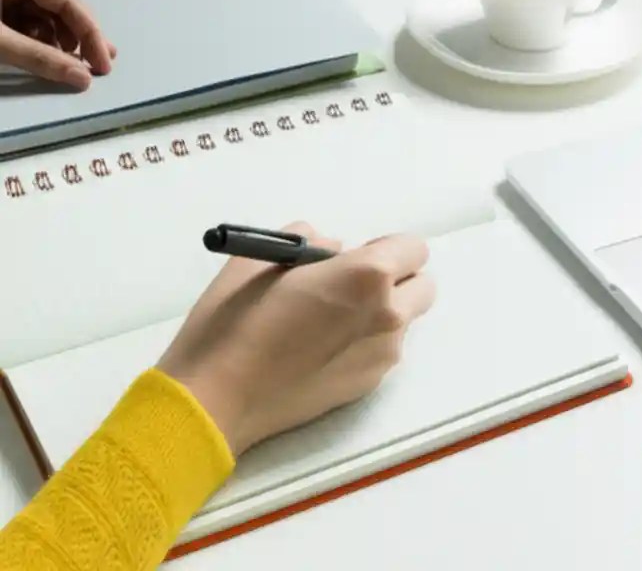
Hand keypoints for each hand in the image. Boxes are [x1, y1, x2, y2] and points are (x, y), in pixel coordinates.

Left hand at [0, 0, 115, 90]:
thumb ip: (37, 58)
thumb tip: (81, 78)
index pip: (67, 1)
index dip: (89, 34)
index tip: (102, 65)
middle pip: (58, 6)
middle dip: (78, 37)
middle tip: (98, 65)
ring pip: (43, 15)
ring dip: (57, 42)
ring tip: (69, 64)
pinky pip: (25, 20)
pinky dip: (36, 40)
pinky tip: (44, 55)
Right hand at [158, 223, 436, 454]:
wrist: (217, 401)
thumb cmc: (234, 323)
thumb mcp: (264, 259)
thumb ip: (311, 244)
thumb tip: (334, 250)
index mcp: (368, 277)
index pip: (414, 249)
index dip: (385, 248)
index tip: (355, 257)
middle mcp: (388, 316)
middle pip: (422, 287)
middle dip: (396, 280)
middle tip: (349, 285)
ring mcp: (382, 356)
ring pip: (402, 322)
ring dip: (379, 313)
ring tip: (325, 321)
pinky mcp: (369, 385)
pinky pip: (380, 351)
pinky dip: (363, 344)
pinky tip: (317, 351)